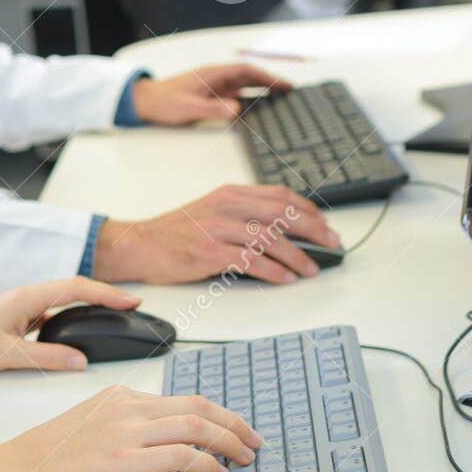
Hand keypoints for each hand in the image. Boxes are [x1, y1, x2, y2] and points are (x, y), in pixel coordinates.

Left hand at [0, 277, 140, 373]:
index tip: (130, 301)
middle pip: (75, 288)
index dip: (107, 294)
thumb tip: (80, 360)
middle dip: (106, 295)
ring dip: (90, 302)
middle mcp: (27, 296)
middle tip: (132, 305)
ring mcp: (23, 305)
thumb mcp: (9, 356)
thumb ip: (48, 358)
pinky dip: (72, 314)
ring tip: (113, 312)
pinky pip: (53, 310)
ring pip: (64, 298)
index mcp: (28, 297)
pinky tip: (79, 326)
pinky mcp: (19, 316)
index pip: (77, 288)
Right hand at [0, 384, 262, 471]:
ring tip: (243, 458)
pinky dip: (207, 463)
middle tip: (253, 441)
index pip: (181, 399)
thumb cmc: (47, 457)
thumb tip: (161, 445)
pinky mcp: (123, 460)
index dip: (216, 414)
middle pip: (197, 406)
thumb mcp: (90, 427)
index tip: (233, 428)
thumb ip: (125, 427)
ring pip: (195, 425)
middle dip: (233, 423)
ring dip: (228, 441)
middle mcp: (127, 406)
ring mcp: (125, 431)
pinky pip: (181, 455)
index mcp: (120, 396)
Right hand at [93, 184, 339, 284]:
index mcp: (230, 193)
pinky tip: (286, 278)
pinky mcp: (210, 252)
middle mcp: (227, 206)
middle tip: (331, 243)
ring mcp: (218, 229)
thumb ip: (243, 213)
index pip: (280, 195)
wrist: (140, 244)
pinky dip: (274, 271)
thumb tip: (281, 228)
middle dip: (313, 230)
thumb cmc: (176, 232)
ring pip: (271, 239)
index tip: (325, 223)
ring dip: (297, 256)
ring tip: (311, 268)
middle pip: (282, 214)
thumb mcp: (212, 210)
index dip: (308, 209)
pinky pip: (251, 261)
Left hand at [130, 63, 291, 125]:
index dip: (266, 76)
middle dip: (270, 81)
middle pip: (249, 76)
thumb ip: (212, 108)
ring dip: (262, 89)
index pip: (246, 70)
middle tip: (290, 90)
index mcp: (212, 74)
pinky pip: (235, 94)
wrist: (145, 102)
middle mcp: (216, 77)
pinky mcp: (210, 95)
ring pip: (244, 84)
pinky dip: (250, 98)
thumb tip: (236, 109)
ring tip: (281, 97)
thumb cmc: (163, 102)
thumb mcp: (188, 108)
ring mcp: (214, 86)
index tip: (283, 84)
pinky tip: (258, 107)